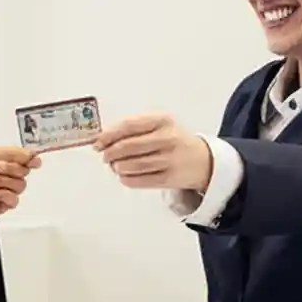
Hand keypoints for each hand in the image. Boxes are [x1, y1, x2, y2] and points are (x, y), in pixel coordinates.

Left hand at [0, 145, 41, 230]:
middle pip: (21, 170)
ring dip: (2, 182)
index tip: (33, 159)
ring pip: (19, 186)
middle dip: (11, 168)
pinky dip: (3, 195)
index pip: (16, 155)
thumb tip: (29, 152)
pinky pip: (13, 201)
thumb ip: (7, 152)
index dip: (26, 157)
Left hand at [93, 113, 212, 189]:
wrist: (204, 160)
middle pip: (128, 147)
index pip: (129, 125)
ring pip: (132, 165)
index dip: (109, 135)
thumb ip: (134, 128)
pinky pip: (139, 181)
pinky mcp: (169, 178)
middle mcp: (167, 138)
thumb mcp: (160, 125)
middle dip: (110, 152)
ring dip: (118, 166)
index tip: (98, 141)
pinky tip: (124, 175)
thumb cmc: (175, 140)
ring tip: (115, 165)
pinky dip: (126, 178)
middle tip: (105, 155)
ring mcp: (169, 159)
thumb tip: (103, 138)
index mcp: (163, 120)